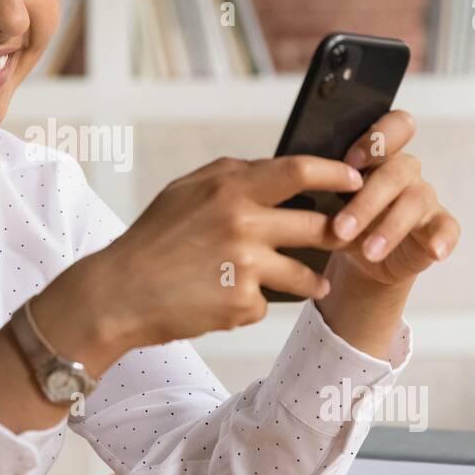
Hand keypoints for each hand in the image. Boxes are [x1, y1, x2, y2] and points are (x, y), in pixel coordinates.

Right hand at [78, 154, 364, 351]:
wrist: (118, 293)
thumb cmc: (151, 239)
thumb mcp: (184, 191)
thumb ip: (230, 175)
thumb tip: (275, 170)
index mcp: (229, 189)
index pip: (300, 171)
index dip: (336, 174)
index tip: (356, 180)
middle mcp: (243, 224)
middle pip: (318, 227)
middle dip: (337, 234)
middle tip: (344, 238)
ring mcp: (245, 267)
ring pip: (305, 274)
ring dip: (314, 280)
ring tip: (315, 282)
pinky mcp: (241, 305)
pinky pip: (267, 302)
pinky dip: (255, 303)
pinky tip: (230, 300)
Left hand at [326, 109, 459, 288]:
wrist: (360, 256)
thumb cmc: (343, 216)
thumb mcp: (328, 202)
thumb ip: (324, 188)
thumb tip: (304, 184)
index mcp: (379, 155)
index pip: (393, 127)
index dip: (376, 139)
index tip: (349, 162)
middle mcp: (405, 170)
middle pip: (395, 173)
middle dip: (366, 202)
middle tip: (341, 228)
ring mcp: (424, 197)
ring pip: (415, 201)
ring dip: (391, 228)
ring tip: (369, 253)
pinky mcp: (437, 225)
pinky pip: (447, 227)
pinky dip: (443, 238)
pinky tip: (436, 252)